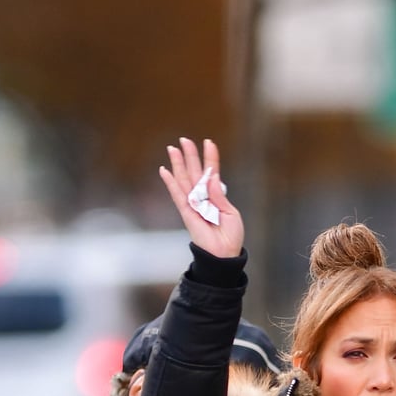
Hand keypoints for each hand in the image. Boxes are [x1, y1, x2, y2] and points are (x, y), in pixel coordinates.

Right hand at [159, 136, 244, 260]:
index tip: (209, 142)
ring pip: (184, 180)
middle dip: (190, 156)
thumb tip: (211, 176)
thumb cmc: (230, 237)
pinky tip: (164, 170)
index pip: (211, 173)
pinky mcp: (186, 213)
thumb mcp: (230, 213)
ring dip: (178, 164)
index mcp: (216, 197)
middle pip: (194, 172)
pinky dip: (171, 183)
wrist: (224, 255)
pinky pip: (177, 195)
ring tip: (173, 148)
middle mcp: (203, 198)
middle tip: (184, 140)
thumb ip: (219, 195)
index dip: (210, 158)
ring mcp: (193, 205)